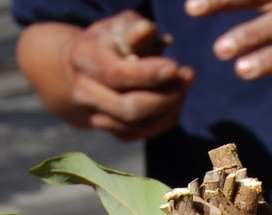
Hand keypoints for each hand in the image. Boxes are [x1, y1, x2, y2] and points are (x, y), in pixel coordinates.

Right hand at [67, 11, 194, 138]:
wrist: (86, 69)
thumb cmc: (109, 41)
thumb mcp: (119, 26)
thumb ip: (133, 29)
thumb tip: (147, 30)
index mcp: (84, 58)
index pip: (117, 75)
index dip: (149, 75)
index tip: (175, 67)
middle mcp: (84, 92)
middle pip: (129, 108)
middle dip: (165, 96)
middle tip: (187, 75)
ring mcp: (96, 116)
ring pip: (140, 126)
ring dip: (171, 108)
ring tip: (185, 84)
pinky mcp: (113, 131)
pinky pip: (145, 132)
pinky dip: (166, 118)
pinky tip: (177, 98)